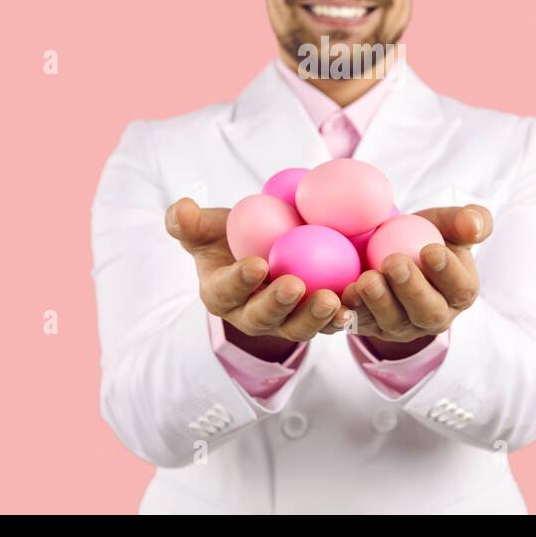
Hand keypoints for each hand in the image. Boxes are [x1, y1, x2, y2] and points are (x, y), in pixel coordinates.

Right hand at [165, 198, 355, 355]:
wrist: (263, 247)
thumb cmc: (228, 236)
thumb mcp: (205, 227)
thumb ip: (186, 221)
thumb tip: (180, 209)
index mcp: (220, 295)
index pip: (226, 291)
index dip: (239, 282)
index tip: (256, 264)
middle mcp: (250, 316)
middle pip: (263, 318)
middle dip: (278, 305)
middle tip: (295, 285)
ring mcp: (283, 322)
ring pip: (298, 327)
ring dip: (315, 318)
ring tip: (332, 300)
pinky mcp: (312, 320)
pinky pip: (327, 323)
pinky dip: (342, 316)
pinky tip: (356, 304)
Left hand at [340, 204, 488, 348]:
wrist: (386, 248)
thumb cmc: (423, 235)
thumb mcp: (446, 223)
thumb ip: (466, 220)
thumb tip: (474, 225)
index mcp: (460, 292)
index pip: (460, 288)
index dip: (447, 272)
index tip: (430, 250)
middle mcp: (434, 316)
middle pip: (427, 313)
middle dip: (412, 290)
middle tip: (394, 263)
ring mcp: (402, 326)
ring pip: (393, 322)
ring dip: (379, 303)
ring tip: (367, 279)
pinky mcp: (371, 328)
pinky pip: (361, 325)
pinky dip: (351, 312)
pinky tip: (344, 295)